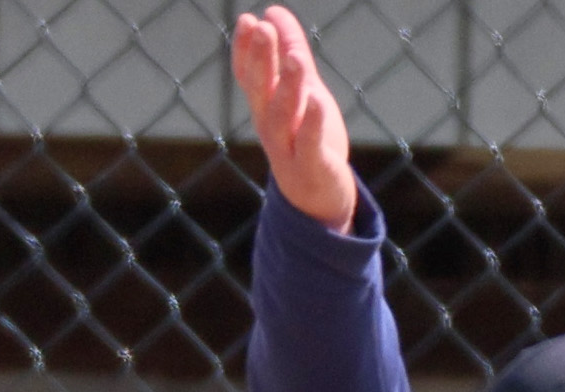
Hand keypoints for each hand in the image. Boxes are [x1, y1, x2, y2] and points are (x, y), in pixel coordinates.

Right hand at [234, 7, 358, 234]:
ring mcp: (288, 148)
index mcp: (265, 106)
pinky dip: (312, 124)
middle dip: (260, 60)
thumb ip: (291, 51)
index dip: (245, 49)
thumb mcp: (303, 90)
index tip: (248, 20)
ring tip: (294, 59)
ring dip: (287, 87)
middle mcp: (270, 125)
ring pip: (282, 116)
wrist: (319, 199)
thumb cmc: (308, 138)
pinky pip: (309, 145)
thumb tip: (274, 11)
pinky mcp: (311, 167)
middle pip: (260, 90)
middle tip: (261, 28)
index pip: (248, 75)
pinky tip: (315, 101)